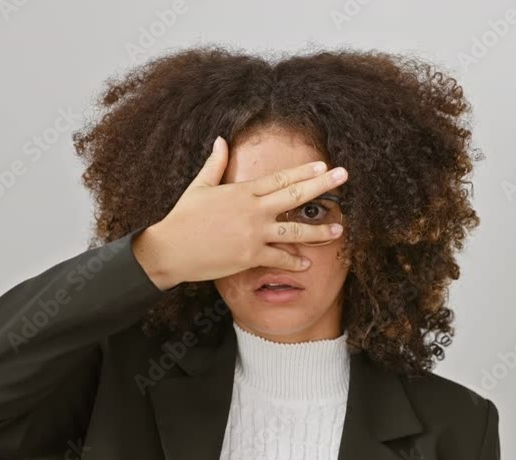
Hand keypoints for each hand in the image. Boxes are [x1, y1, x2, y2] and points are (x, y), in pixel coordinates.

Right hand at [131, 136, 347, 290]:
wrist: (170, 249)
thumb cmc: (183, 217)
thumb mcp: (199, 186)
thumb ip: (215, 164)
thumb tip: (220, 140)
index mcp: (243, 191)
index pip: (281, 178)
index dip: (304, 171)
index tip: (323, 164)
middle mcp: (253, 210)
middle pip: (295, 195)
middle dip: (323, 184)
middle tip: (344, 176)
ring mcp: (254, 234)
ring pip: (294, 230)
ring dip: (319, 230)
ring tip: (339, 230)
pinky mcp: (250, 256)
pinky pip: (279, 258)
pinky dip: (294, 261)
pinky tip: (306, 263)